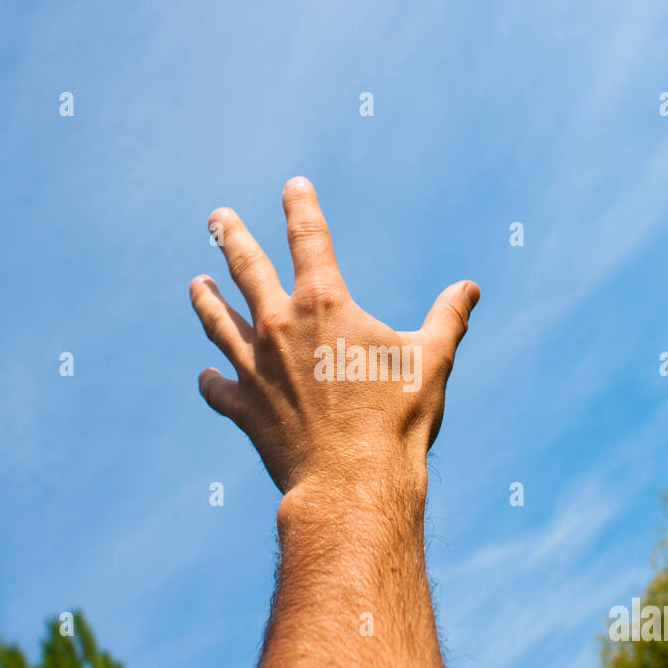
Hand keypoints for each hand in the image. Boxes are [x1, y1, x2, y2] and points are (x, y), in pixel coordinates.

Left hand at [189, 176, 479, 494]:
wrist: (352, 482)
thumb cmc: (396, 419)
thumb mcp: (432, 361)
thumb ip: (448, 319)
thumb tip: (470, 289)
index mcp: (325, 304)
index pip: (308, 238)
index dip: (301, 207)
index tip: (292, 185)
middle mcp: (279, 327)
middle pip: (246, 268)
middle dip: (231, 238)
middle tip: (215, 218)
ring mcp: (255, 368)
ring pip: (219, 323)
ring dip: (207, 301)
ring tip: (196, 283)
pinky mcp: (246, 410)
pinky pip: (220, 390)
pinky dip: (212, 382)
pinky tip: (207, 377)